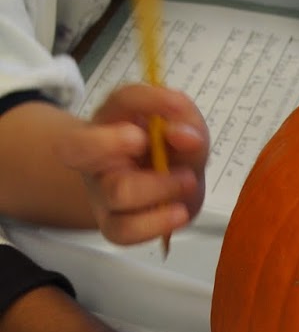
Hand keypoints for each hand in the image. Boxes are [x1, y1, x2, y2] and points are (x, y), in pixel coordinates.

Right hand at [57, 84, 208, 245]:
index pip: (119, 102)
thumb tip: (185, 134)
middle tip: (148, 142)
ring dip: (158, 187)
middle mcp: (97, 156)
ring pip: (116, 193)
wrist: (172, 191)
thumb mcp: (185, 128)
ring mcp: (102, 193)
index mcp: (112, 120)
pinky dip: (155, 223)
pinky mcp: (114, 225)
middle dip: (112, 143)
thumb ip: (187, 121)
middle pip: (78, 148)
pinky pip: (125, 231)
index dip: (145, 101)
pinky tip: (179, 212)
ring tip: (187, 181)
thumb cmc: (172, 151)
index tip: (176, 105)